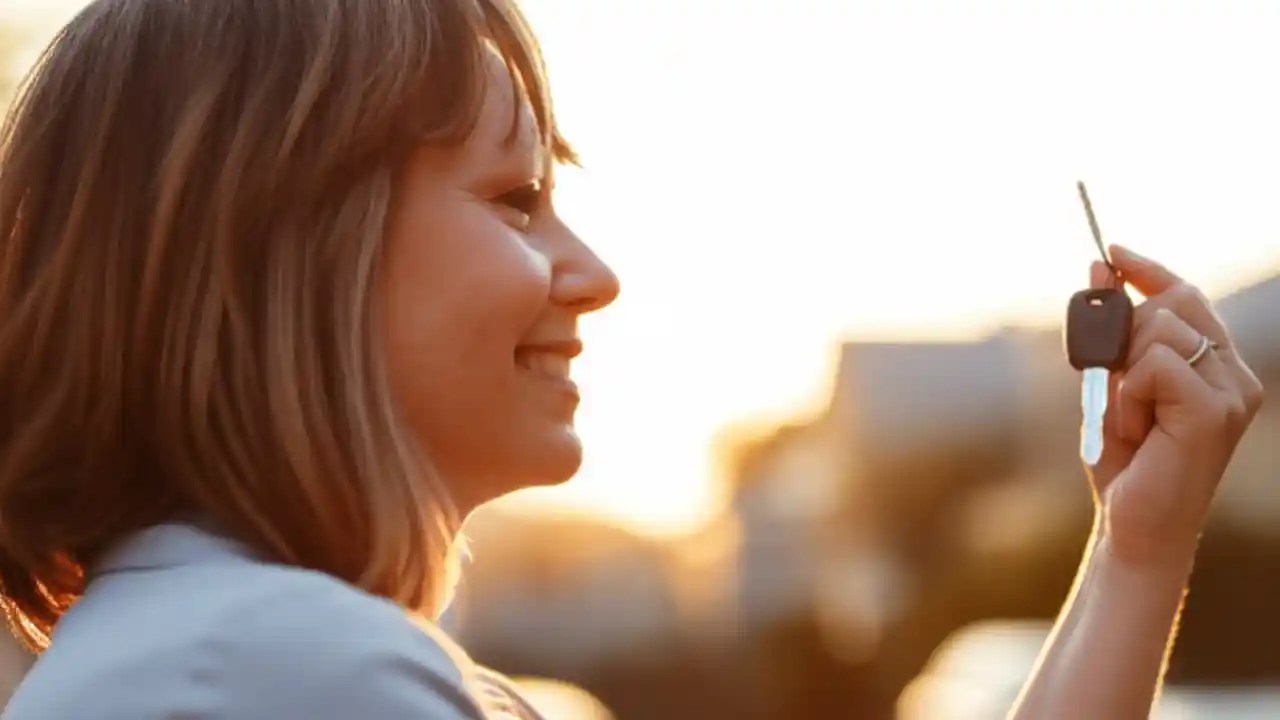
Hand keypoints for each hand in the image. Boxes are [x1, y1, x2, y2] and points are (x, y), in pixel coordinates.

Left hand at [1087, 245, 1264, 562]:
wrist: (1134, 526)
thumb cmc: (1126, 463)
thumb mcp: (1111, 385)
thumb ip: (1110, 333)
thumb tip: (1101, 267)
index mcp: (1216, 366)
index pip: (1188, 294)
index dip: (1149, 269)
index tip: (1111, 249)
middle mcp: (1234, 374)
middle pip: (1174, 301)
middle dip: (1127, 333)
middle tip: (1115, 384)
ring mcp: (1231, 390)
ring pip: (1159, 330)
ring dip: (1123, 375)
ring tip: (1131, 421)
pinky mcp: (1215, 409)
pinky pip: (1154, 364)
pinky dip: (1128, 394)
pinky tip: (1135, 430)